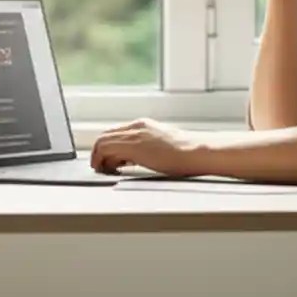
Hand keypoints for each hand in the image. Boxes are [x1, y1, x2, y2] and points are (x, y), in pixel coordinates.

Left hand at [89, 118, 206, 176]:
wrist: (197, 152)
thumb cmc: (187, 153)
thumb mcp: (162, 145)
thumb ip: (146, 148)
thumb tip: (135, 158)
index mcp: (143, 125)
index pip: (115, 132)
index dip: (107, 147)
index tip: (108, 160)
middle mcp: (136, 127)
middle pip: (105, 135)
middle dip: (99, 152)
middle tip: (101, 167)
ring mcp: (134, 135)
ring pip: (102, 142)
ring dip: (99, 157)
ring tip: (104, 170)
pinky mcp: (133, 146)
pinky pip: (106, 150)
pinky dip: (102, 161)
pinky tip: (109, 171)